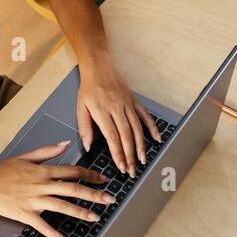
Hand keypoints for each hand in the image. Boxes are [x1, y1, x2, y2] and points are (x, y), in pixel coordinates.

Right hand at [0, 141, 114, 236]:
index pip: (72, 171)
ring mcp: (34, 200)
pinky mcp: (25, 214)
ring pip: (63, 206)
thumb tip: (65, 143)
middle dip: (94, 194)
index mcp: (43, 171)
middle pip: (73, 189)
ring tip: (96, 218)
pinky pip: (43, 226)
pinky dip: (55, 235)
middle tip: (110, 199)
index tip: (103, 179)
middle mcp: (42, 185)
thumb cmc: (1, 171)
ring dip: (81, 212)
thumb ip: (47, 151)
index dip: (91, 174)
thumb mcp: (25, 156)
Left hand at [75, 63, 159, 177]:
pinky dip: (152, 127)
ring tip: (143, 160)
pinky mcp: (134, 100)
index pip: (113, 138)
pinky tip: (156, 138)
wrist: (98, 66)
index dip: (118, 154)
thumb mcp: (80, 107)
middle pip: (127, 136)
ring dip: (141, 146)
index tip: (121, 167)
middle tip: (132, 170)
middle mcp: (117, 108)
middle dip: (130, 155)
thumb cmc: (88, 88)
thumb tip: (88, 146)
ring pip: (137, 128)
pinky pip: (145, 115)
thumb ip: (84, 128)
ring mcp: (127, 104)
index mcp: (102, 112)